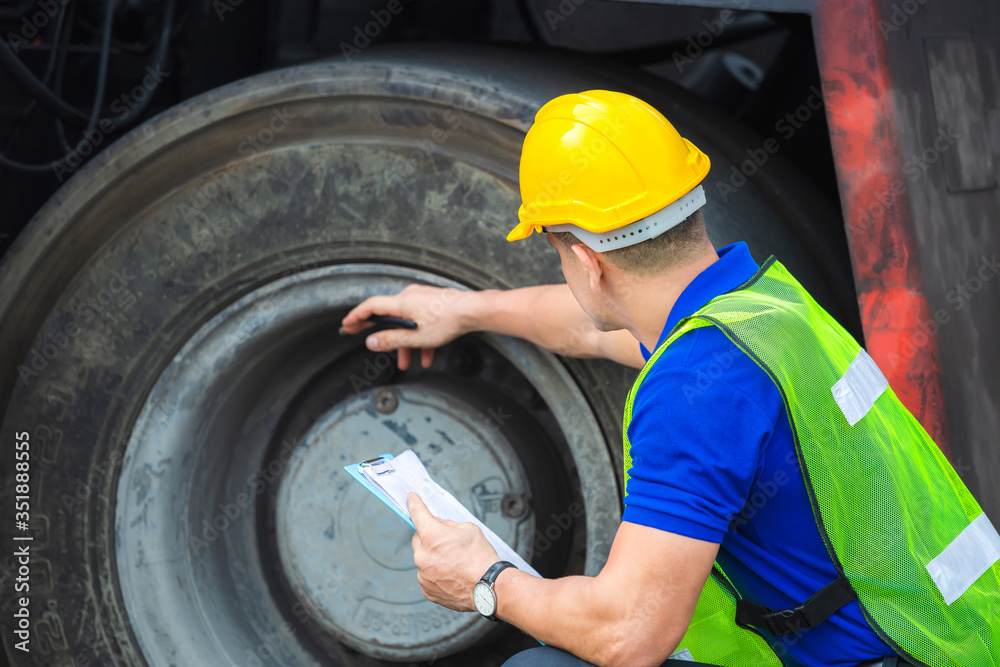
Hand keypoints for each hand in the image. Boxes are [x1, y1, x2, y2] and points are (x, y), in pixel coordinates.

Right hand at [340, 285, 471, 369]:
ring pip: (408, 323)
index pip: (371, 307)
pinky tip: (427, 356)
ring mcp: (423, 299)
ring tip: (408, 363)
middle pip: (388, 315)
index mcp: (402, 302)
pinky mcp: (435, 304)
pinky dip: (420, 338)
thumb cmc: (448, 321)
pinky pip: (421, 322)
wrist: (474, 311)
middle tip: (367, 340)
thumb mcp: (416, 337)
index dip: (357, 316)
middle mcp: (410, 296)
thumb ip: (391, 340)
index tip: (347, 325)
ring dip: (406, 344)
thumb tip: (371, 342)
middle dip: (380, 333)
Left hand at [408, 493, 499, 611]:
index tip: (410, 499)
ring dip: (432, 557)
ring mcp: (423, 574)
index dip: (414, 504)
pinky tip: (451, 575)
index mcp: (431, 535)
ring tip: (453, 563)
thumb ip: (447, 525)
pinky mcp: (426, 589)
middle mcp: (422, 555)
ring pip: (423, 559)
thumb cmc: (481, 557)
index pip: (417, 514)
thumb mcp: (468, 529)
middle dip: (429, 537)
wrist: (489, 586)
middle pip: (418, 539)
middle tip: (446, 542)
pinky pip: (426, 575)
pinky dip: (435, 573)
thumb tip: (437, 525)